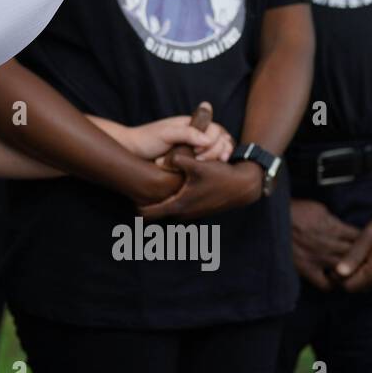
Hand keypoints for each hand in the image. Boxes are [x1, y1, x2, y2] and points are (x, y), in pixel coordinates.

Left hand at [124, 114, 232, 162]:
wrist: (131, 151)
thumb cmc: (146, 139)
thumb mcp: (166, 133)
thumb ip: (186, 133)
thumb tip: (208, 139)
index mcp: (193, 125)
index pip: (217, 131)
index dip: (213, 142)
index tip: (198, 151)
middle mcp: (197, 136)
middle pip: (221, 142)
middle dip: (215, 152)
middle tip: (199, 160)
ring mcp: (196, 150)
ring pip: (218, 155)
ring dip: (214, 162)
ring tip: (200, 167)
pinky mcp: (192, 164)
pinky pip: (208, 166)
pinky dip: (209, 170)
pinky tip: (203, 176)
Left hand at [138, 156, 261, 220]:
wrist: (243, 185)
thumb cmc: (221, 175)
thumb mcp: (198, 165)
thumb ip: (179, 160)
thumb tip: (163, 159)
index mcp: (179, 204)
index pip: (149, 213)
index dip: (137, 206)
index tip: (128, 199)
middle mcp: (183, 213)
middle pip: (155, 213)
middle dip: (145, 204)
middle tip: (132, 194)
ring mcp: (190, 213)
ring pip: (166, 210)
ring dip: (157, 204)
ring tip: (144, 193)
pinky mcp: (197, 209)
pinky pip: (176, 208)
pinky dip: (169, 202)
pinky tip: (166, 191)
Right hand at [290, 200, 359, 290]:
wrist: (272, 219)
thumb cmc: (294, 210)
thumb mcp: (319, 209)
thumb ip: (334, 221)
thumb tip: (344, 228)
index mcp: (334, 228)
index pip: (360, 238)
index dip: (367, 243)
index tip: (368, 245)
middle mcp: (329, 245)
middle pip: (357, 256)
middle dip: (365, 258)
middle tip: (367, 261)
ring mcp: (318, 259)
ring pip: (346, 271)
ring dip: (352, 272)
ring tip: (354, 272)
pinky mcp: (307, 269)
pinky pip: (326, 285)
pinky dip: (333, 284)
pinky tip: (334, 280)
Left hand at [334, 214, 371, 292]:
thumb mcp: (368, 236)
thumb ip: (353, 255)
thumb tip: (338, 272)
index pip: (348, 286)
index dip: (339, 275)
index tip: (340, 259)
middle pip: (356, 287)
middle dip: (350, 274)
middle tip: (351, 255)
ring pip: (366, 287)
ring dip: (360, 275)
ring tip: (363, 256)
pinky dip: (370, 275)